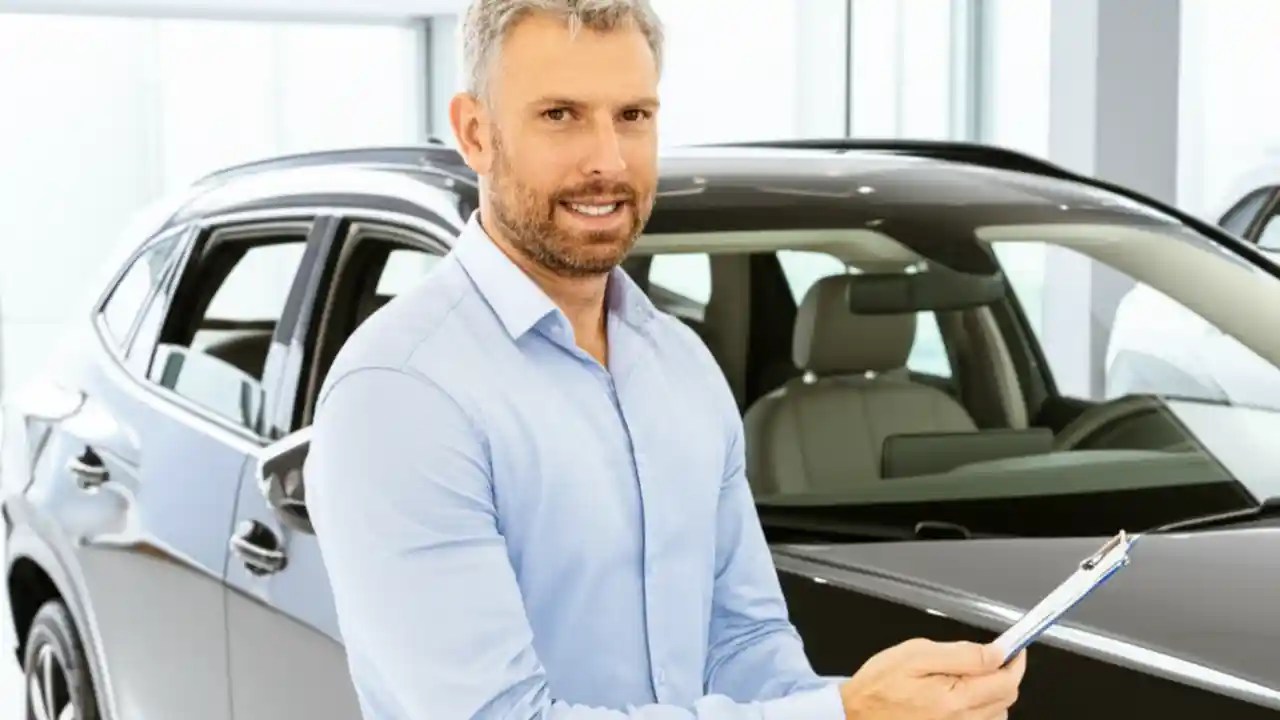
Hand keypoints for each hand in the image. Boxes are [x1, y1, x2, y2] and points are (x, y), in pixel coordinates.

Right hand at [837, 639, 1025, 719]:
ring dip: (993, 692)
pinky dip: (981, 708)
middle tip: (987, 656)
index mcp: (956, 699)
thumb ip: (963, 654)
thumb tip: (998, 653)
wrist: (857, 715)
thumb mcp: (917, 654)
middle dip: (1004, 673)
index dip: (1015, 660)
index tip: (1014, 647)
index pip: (1007, 680)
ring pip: (998, 712)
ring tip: (967, 677)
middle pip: (1007, 698)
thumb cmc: (880, 685)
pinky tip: (960, 695)